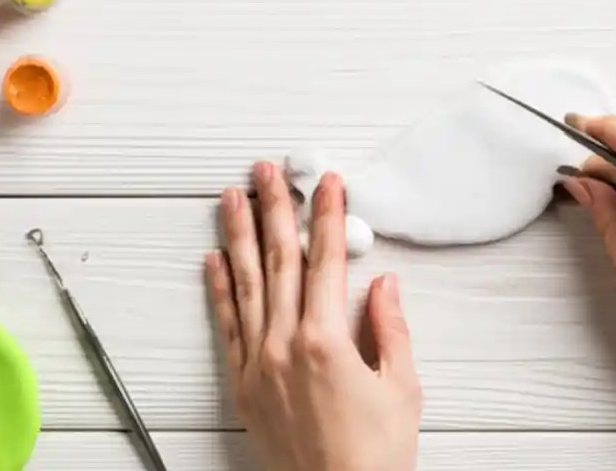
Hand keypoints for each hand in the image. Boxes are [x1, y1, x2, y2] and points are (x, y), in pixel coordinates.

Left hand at [205, 162, 421, 470]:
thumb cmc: (373, 457)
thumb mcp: (401, 388)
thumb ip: (391, 330)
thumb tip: (384, 286)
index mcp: (326, 341)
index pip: (326, 261)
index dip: (327, 217)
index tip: (327, 184)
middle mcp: (284, 346)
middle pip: (279, 261)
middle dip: (274, 210)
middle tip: (268, 173)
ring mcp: (258, 364)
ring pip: (247, 284)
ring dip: (239, 236)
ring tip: (233, 198)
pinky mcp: (243, 385)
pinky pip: (226, 326)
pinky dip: (218, 289)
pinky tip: (214, 260)